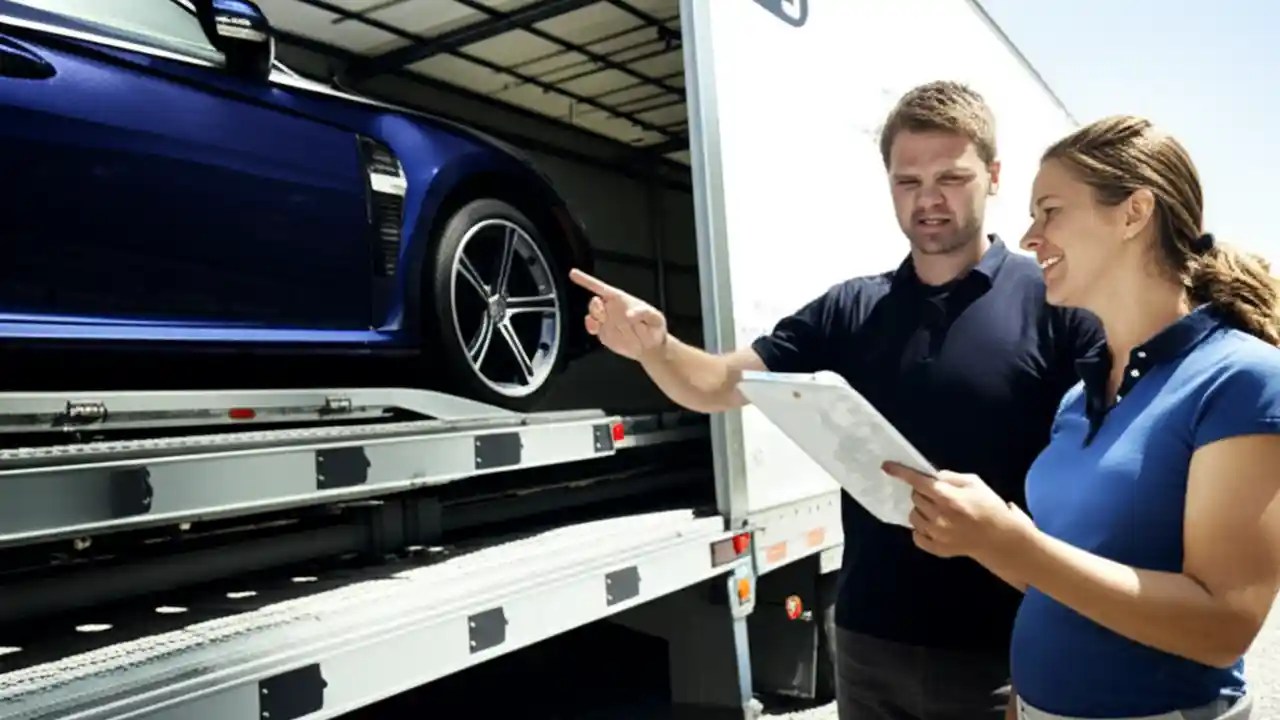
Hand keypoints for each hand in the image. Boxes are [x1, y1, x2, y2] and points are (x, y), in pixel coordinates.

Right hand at [569, 269, 668, 360]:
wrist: (651, 348)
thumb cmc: (654, 328)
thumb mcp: (655, 318)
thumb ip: (643, 313)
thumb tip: (629, 314)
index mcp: (620, 299)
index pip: (600, 287)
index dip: (586, 280)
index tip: (573, 273)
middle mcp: (610, 309)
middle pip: (595, 303)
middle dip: (595, 305)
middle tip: (602, 307)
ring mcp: (605, 321)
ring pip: (592, 316)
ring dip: (594, 317)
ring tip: (601, 321)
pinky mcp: (603, 333)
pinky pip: (593, 329)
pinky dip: (591, 327)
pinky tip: (594, 328)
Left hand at [881, 461, 1034, 562]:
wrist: (1001, 539)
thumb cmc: (989, 507)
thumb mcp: (974, 483)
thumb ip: (950, 478)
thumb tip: (931, 476)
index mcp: (949, 498)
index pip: (918, 482)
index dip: (901, 473)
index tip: (886, 466)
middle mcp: (939, 516)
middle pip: (915, 498)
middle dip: (922, 493)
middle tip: (938, 496)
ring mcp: (936, 535)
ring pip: (913, 516)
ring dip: (921, 511)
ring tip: (938, 512)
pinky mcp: (937, 549)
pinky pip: (916, 536)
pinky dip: (921, 529)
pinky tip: (936, 526)